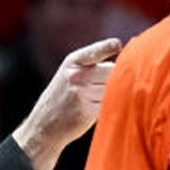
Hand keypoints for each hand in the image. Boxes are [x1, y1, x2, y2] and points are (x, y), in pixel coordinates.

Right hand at [12, 38, 121, 169]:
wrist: (44, 124)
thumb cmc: (64, 95)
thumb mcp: (70, 71)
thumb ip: (93, 62)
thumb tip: (125, 56)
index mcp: (72, 62)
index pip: (95, 51)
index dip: (108, 47)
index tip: (117, 45)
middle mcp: (75, 75)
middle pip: (112, 71)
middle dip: (115, 77)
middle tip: (104, 87)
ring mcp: (80, 94)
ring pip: (113, 88)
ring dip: (114, 93)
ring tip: (99, 99)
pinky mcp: (87, 112)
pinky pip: (110, 104)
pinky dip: (112, 106)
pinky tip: (102, 109)